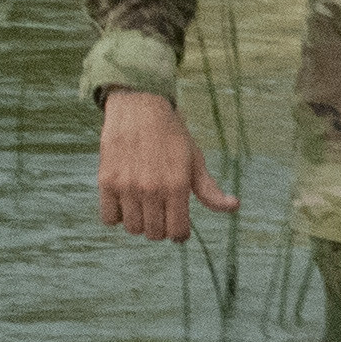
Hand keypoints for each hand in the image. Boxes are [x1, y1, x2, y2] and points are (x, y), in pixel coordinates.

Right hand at [97, 88, 238, 241]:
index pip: (177, 232)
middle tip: (161, 214)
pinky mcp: (106, 181)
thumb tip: (234, 206)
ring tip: (144, 206)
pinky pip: (109, 218)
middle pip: (154, 234)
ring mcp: (127, 186)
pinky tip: (126, 202)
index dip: (180, 233)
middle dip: (160, 228)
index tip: (178, 228)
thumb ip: (210, 190)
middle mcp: (152, 188)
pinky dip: (116, 216)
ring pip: (132, 228)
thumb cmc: (172, 136)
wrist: (139, 108)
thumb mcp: (195, 161)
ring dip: (139, 222)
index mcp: (177, 185)